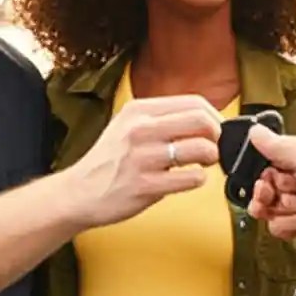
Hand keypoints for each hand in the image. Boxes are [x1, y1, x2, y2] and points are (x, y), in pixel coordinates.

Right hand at [64, 95, 220, 228]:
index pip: (193, 102)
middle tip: (214, 147)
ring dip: (211, 158)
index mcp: (139, 110)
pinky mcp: (146, 185)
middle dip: (217, 135)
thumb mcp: (128, 125)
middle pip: (201, 121)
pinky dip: (198, 179)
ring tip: (203, 164)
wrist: (79, 192)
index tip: (216, 129)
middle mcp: (140, 130)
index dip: (214, 116)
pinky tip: (189, 180)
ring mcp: (143, 158)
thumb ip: (161, 119)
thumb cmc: (110, 160)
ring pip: (201, 149)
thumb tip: (203, 119)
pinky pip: (191, 178)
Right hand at [245, 127, 295, 263]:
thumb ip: (279, 146)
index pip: (271, 160)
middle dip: (269, 194)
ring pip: (270, 207)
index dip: (266, 172)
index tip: (269, 178)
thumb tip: (255, 130)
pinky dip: (288, 226)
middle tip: (282, 195)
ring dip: (281, 211)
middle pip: (267, 185)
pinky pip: (279, 225)